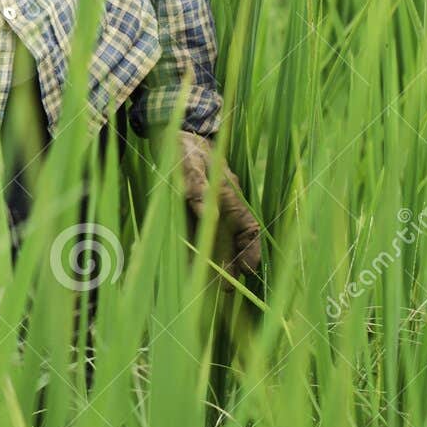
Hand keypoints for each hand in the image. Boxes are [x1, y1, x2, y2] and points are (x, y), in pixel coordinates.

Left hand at [176, 131, 261, 286]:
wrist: (173, 137)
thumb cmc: (184, 148)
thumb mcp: (188, 162)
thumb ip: (197, 185)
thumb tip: (208, 212)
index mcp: (229, 195)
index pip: (248, 227)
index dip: (253, 250)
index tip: (251, 270)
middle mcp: (221, 207)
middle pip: (232, 242)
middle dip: (231, 265)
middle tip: (225, 289)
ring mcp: (205, 211)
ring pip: (214, 243)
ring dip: (212, 264)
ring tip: (207, 287)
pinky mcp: (187, 214)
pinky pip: (193, 238)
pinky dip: (192, 253)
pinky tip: (186, 268)